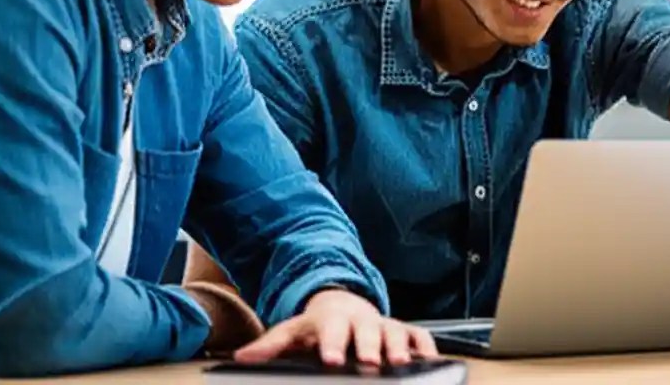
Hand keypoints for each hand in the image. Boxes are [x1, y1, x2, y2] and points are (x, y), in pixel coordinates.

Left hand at [234, 289, 437, 365]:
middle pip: (368, 332)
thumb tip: (241, 357)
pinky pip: (420, 336)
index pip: (332, 332)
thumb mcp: (292, 332)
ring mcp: (385, 326)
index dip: (333, 345)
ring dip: (400, 347)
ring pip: (396, 333)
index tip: (331, 359)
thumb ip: (270, 345)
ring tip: (402, 363)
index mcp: (333, 321)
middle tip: (373, 362)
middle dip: (371, 347)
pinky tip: (428, 361)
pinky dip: (425, 347)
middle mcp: (362, 322)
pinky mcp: (404, 331)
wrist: (344, 306)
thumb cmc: (317, 327)